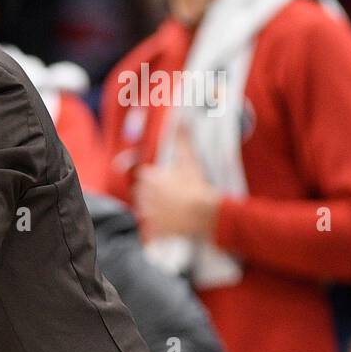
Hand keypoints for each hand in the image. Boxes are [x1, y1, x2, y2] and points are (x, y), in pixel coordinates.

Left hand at [135, 125, 219, 241]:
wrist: (206, 214)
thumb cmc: (198, 186)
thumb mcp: (190, 162)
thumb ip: (183, 142)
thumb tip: (182, 120)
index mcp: (150, 179)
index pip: (145, 176)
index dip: (157, 180)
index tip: (170, 183)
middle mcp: (144, 197)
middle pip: (144, 194)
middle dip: (154, 195)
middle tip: (174, 198)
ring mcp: (148, 215)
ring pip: (147, 211)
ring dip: (155, 211)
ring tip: (174, 211)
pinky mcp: (153, 231)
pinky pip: (151, 230)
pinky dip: (158, 229)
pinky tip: (171, 226)